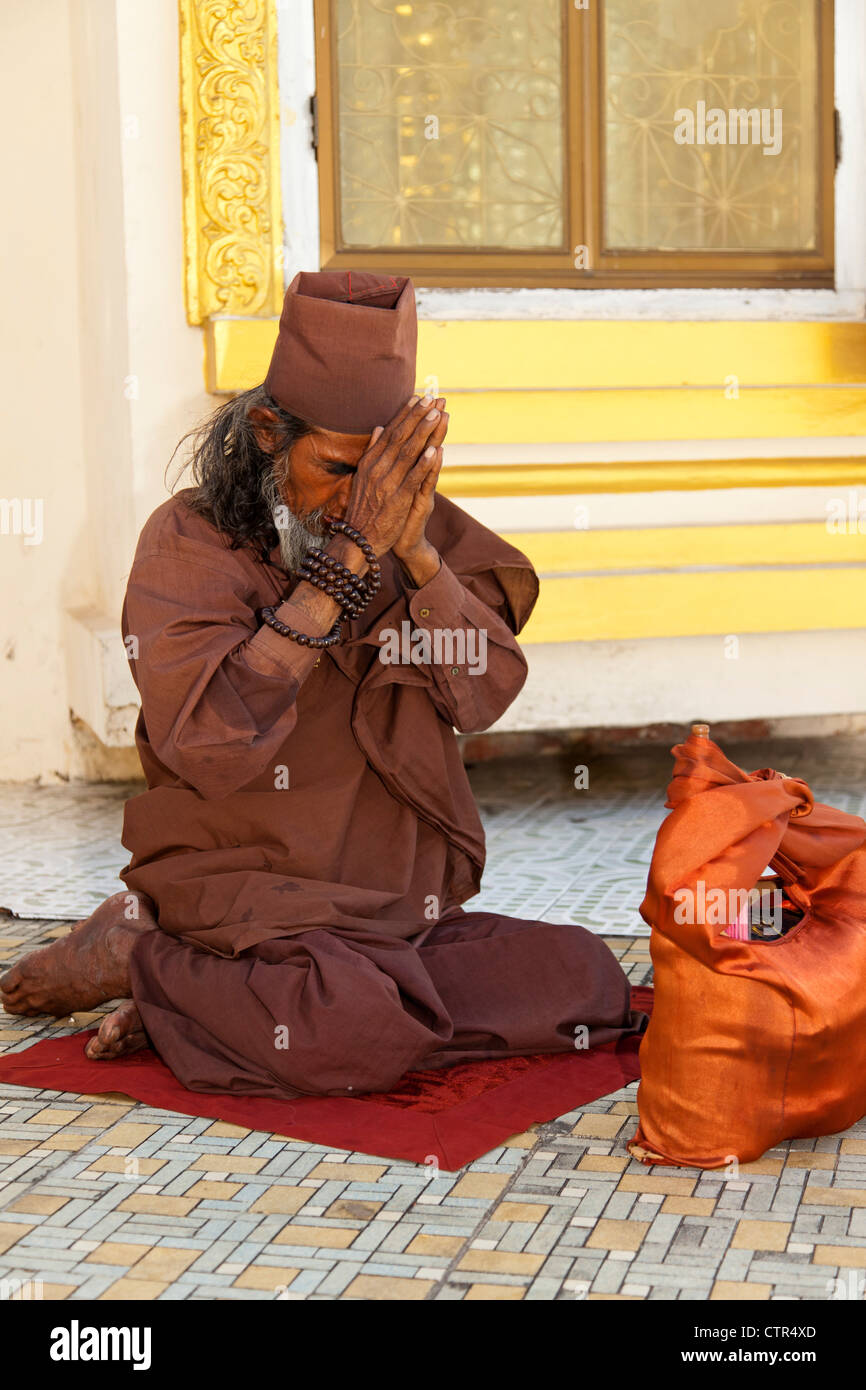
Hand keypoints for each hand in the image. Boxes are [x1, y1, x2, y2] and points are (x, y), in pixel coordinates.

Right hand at [343, 395, 446, 557]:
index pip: (390, 432)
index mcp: (370, 462)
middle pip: (400, 437)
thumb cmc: (364, 508)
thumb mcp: (363, 476)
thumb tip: (379, 428)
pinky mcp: (397, 499)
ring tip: (436, 415)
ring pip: (408, 452)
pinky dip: (424, 463)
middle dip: (417, 416)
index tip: (418, 398)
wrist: (359, 539)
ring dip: (423, 433)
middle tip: (433, 399)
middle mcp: (377, 468)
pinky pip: (413, 478)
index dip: (405, 414)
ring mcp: (387, 483)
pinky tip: (436, 450)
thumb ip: (372, 451)